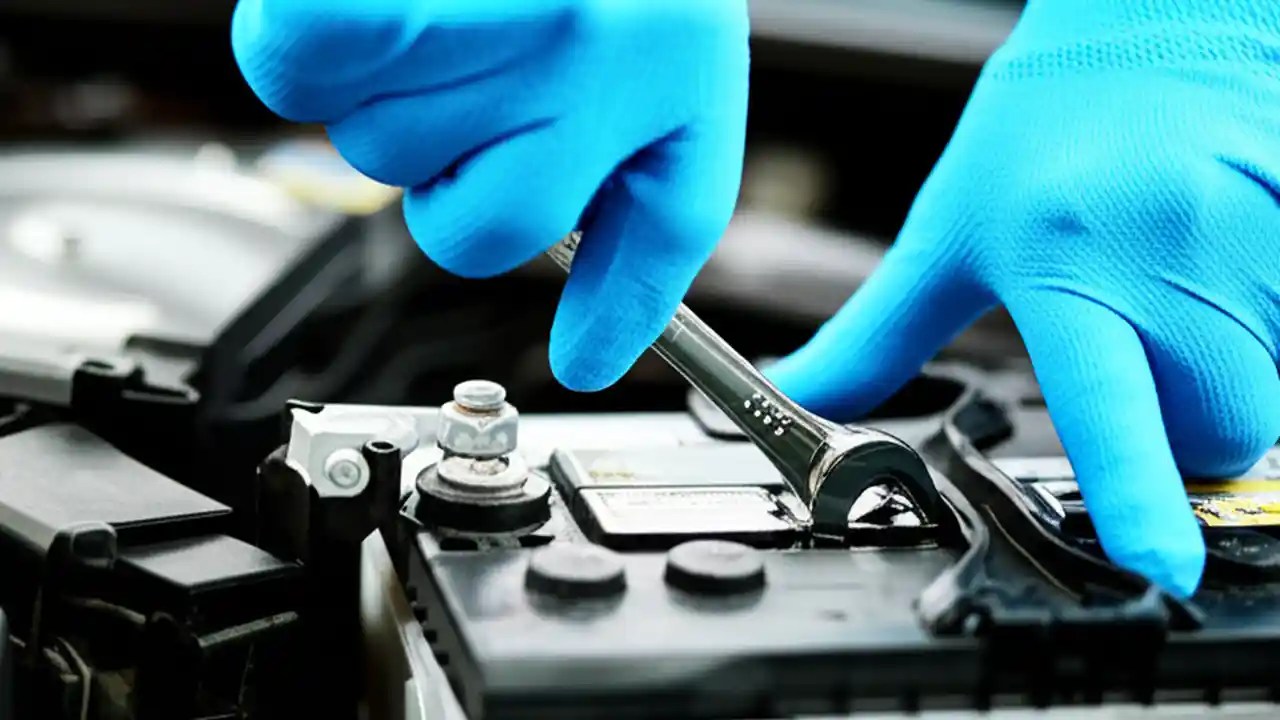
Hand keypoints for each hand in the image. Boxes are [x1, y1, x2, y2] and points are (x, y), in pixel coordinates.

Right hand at [231, 0, 747, 390]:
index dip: (501, 227)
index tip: (539, 260)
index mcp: (644, 83)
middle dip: (449, 144)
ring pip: (363, 133)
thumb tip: (590, 357)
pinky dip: (311, 46)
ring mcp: (472, 5)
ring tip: (450, 11)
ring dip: (387, 90)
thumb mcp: (685, 111)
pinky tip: (381, 9)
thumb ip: (646, 246)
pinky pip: (293, 60)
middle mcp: (565, 40)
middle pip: (432, 198)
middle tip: (489, 57)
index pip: (515, 235)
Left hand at [767, 1, 1279, 596]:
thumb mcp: (949, 233)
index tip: (1159, 573)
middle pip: (1214, 436)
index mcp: (1069, 270)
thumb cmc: (1050, 121)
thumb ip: (876, 337)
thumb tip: (799, 399)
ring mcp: (1262, 247)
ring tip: (1173, 289)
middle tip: (1134, 356)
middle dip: (1178, 430)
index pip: (1106, 407)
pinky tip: (1220, 267)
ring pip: (1267, 392)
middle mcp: (1174, 262)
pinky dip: (1263, 327)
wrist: (1157, 19)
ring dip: (1224, 375)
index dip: (1133, 499)